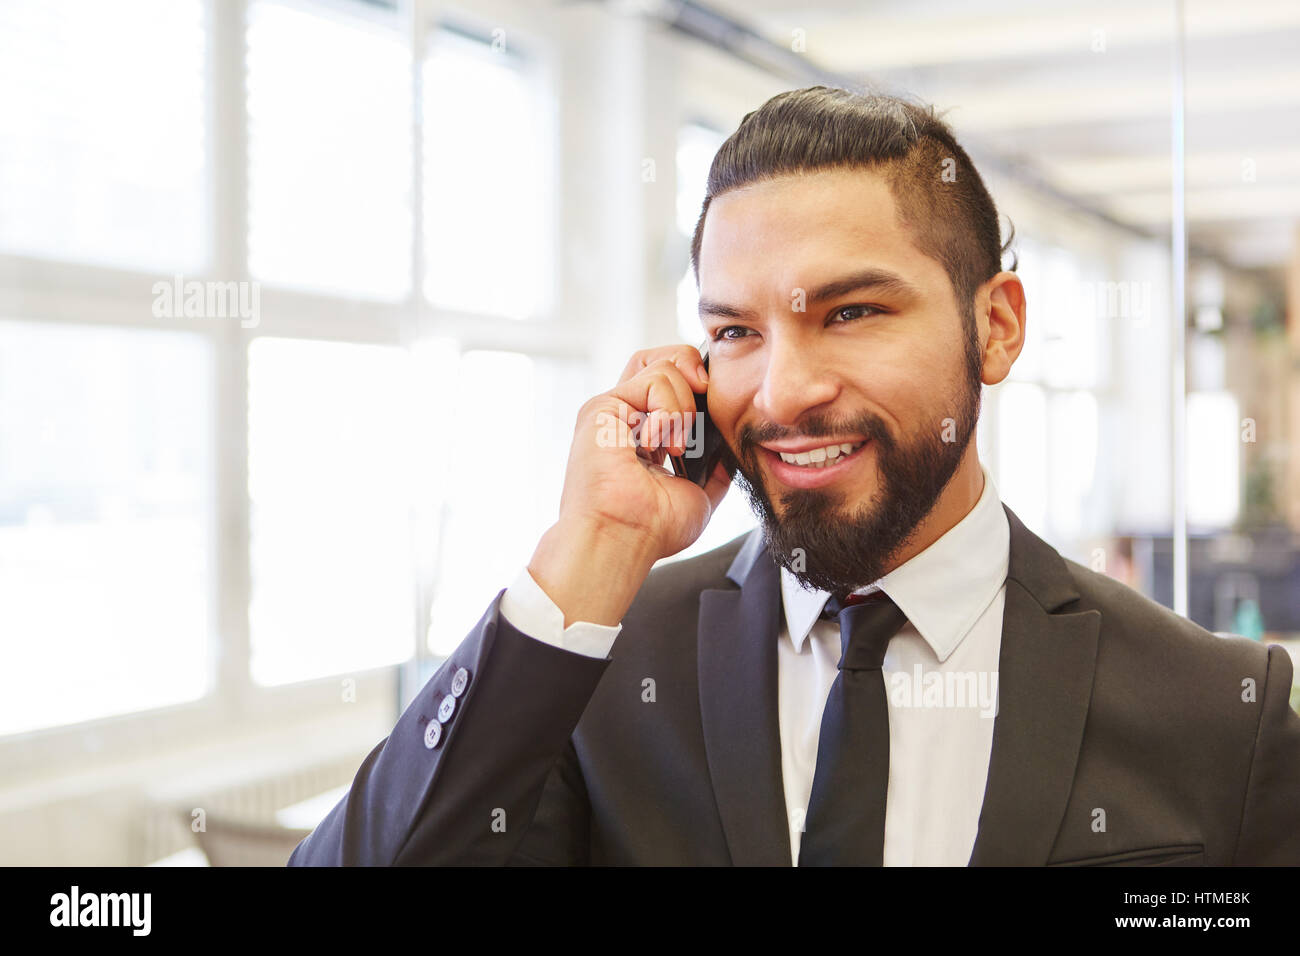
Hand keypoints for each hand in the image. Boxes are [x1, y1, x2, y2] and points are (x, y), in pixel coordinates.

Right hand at [527, 345, 732, 626]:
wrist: (624, 539)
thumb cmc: (652, 529)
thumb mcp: (697, 494)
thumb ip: (714, 468)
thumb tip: (732, 449)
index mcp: (640, 435)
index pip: (666, 384)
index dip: (694, 383)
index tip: (714, 408)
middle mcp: (623, 418)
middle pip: (658, 358)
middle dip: (691, 368)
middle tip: (706, 396)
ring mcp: (611, 410)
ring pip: (663, 367)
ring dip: (684, 406)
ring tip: (675, 446)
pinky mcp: (603, 407)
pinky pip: (654, 380)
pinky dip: (671, 409)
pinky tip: (662, 444)